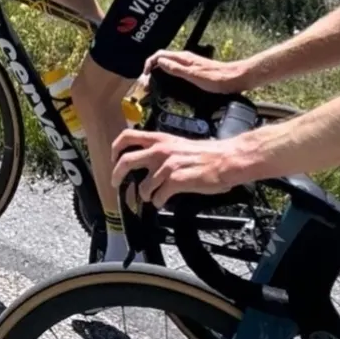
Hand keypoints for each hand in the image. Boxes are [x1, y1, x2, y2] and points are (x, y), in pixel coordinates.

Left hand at [112, 126, 241, 209]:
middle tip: (116, 184)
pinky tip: (164, 202)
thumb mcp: (179, 145)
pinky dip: (159, 202)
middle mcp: (160, 150)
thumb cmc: (207, 154)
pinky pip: (158, 197)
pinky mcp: (176, 181)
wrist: (226, 160)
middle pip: (126, 161)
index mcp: (160, 139)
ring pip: (143, 186)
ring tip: (152, 197)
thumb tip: (147, 164)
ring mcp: (167, 166)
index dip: (116, 148)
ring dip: (146, 195)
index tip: (113, 159)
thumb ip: (162, 151)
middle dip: (117, 175)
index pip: (128, 136)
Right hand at [141, 46, 254, 96]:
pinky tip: (170, 86)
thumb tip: (160, 63)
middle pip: (162, 60)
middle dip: (152, 69)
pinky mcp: (195, 71)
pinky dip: (169, 76)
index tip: (145, 77)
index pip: (159, 55)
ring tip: (155, 86)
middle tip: (147, 84)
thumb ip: (176, 69)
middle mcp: (186, 59)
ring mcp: (190, 64)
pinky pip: (177, 71)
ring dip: (160, 73)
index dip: (149, 64)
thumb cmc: (218, 78)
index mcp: (183, 58)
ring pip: (169, 65)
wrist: (236, 79)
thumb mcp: (194, 76)